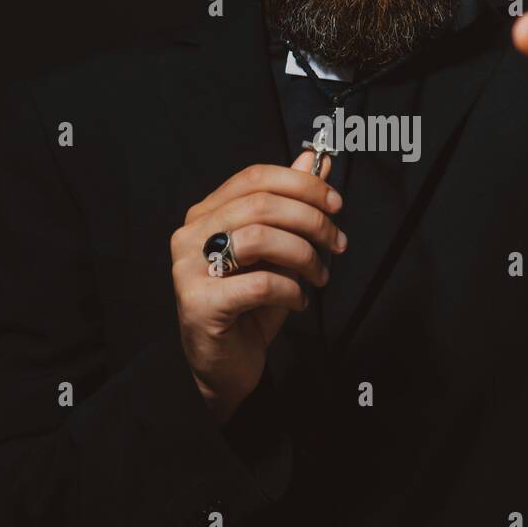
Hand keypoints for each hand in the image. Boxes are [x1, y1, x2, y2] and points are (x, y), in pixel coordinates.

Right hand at [170, 151, 347, 424]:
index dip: (301, 183)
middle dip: (311, 219)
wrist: (227, 366)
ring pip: (258, 238)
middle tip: (338, 242)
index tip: (335, 202)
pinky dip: (290, 290)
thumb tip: (316, 160)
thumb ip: (293, 204)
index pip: (254, 178)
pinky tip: (298, 302)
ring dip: (303, 255)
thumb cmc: (251, 306)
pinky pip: (258, 284)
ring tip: (319, 275)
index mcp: (206, 214)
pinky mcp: (199, 303)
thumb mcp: (279, 251)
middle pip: (260, 204)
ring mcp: (189, 269)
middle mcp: (190, 235)